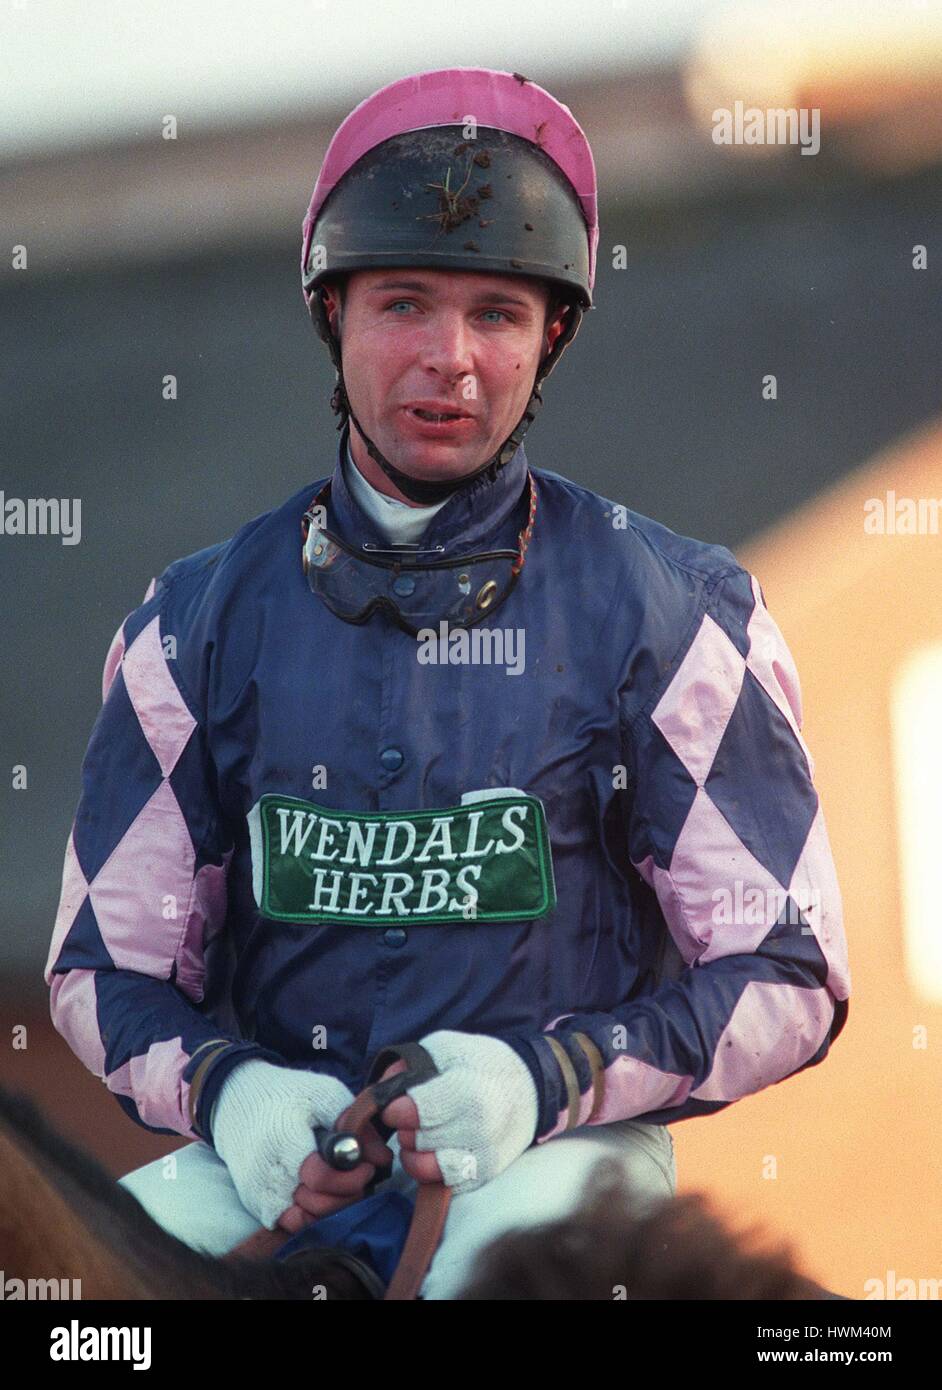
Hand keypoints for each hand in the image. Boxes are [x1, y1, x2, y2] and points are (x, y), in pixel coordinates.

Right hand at [211, 1058, 392, 1231]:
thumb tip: (382, 1158)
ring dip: (332, 1209)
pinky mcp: (254, 1201)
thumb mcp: (325, 1095)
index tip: (367, 1166)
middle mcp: (269, 1173)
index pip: (321, 1178)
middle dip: (348, 1195)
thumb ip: (354, 1126)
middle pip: (316, 1206)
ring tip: (343, 1187)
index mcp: (286, 1142)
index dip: (351, 1177)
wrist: (237, 1101)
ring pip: (304, 1221)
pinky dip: (309, 1217)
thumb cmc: (286, 1093)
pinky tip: (322, 1197)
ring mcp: (259, 1191)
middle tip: (360, 1178)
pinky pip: (287, 1224)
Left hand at [376, 1031, 538, 1194]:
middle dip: (406, 1129)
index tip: (396, 1106)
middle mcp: (476, 1127)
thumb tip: (381, 1088)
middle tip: (413, 1119)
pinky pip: (444, 1184)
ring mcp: (482, 1154)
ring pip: (425, 1168)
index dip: (395, 1110)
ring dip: (414, 1154)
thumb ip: (410, 1064)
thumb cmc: (482, 1063)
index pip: (411, 1112)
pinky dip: (433, 1171)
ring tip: (420, 1140)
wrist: (530, 1086)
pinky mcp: (486, 1173)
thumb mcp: (446, 1048)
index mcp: (465, 1091)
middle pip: (415, 1140)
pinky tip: (438, 1153)